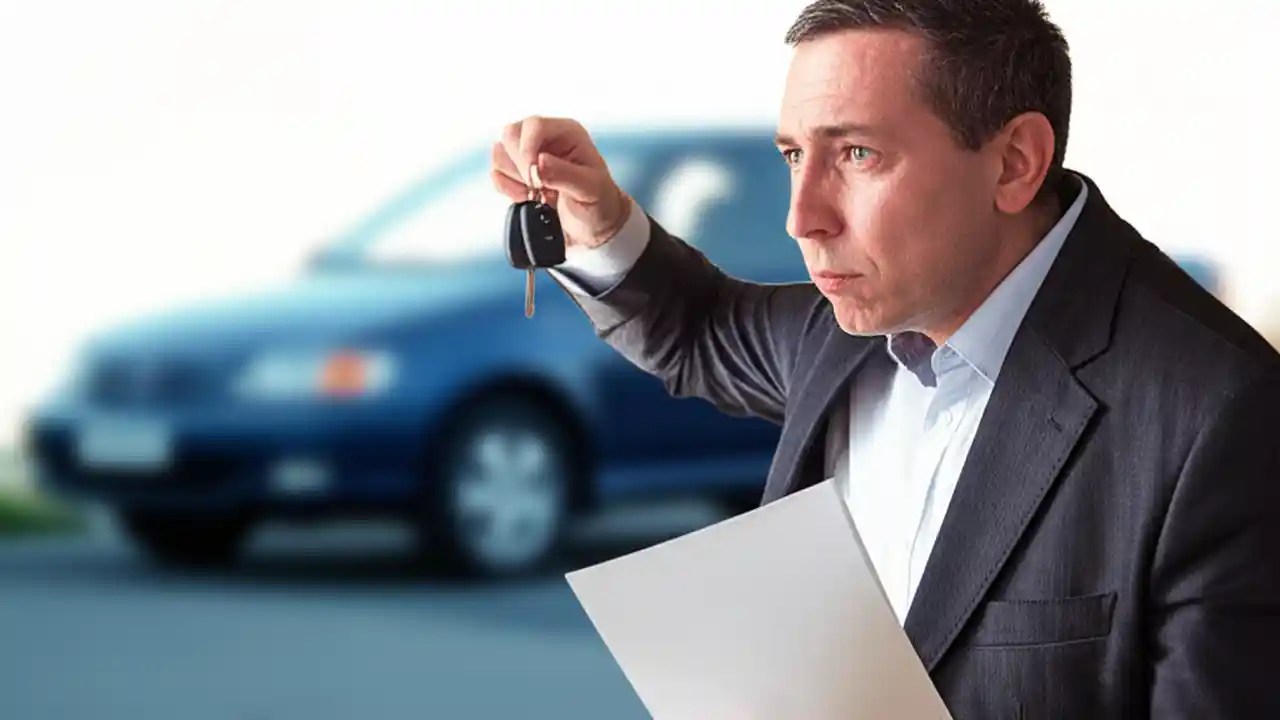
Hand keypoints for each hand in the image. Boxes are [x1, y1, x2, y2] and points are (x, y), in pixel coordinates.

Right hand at [492, 115, 631, 249]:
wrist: (591, 228)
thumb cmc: (597, 203)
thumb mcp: (589, 190)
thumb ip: (564, 174)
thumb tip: (538, 162)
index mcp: (566, 133)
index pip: (534, 125)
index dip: (527, 149)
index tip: (533, 176)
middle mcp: (545, 138)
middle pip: (511, 134)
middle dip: (520, 164)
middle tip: (538, 186)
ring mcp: (528, 154)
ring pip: (499, 153)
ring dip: (514, 178)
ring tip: (536, 192)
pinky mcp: (516, 172)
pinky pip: (496, 173)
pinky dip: (508, 188)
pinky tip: (527, 197)